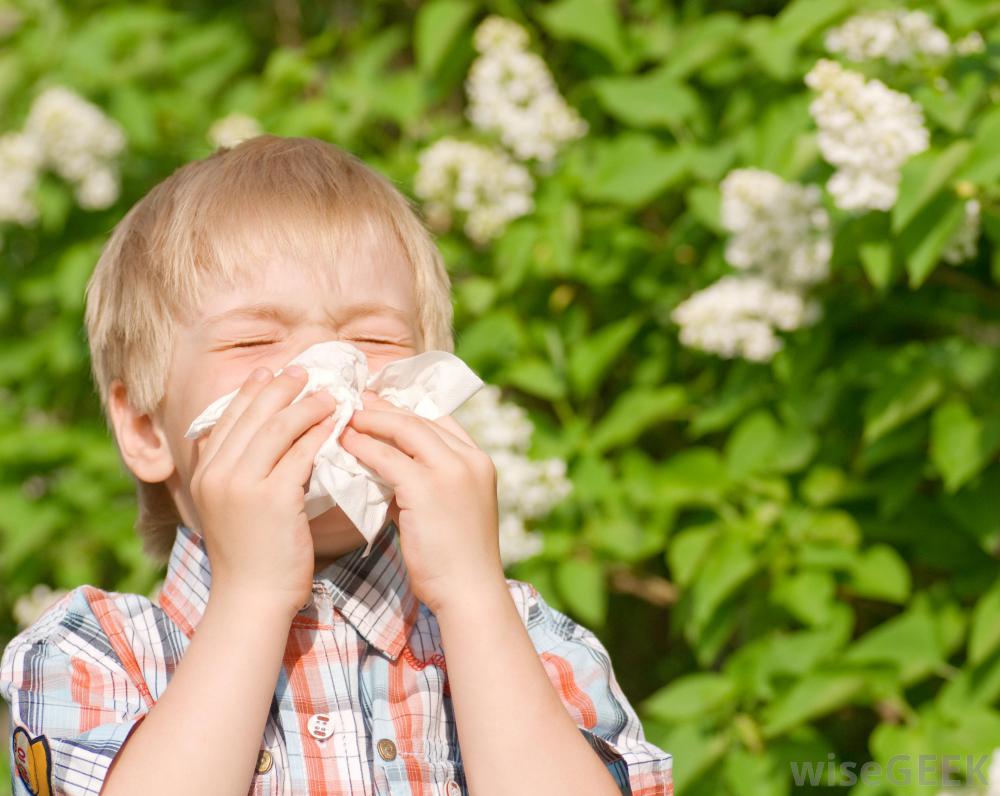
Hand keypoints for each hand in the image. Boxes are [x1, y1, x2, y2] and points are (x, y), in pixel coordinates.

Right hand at [189, 365, 337, 616]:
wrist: (252, 599)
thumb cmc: (250, 557)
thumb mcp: (232, 508)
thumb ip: (240, 474)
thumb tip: (261, 440)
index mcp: (203, 473)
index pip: (228, 418)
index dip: (252, 391)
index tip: (270, 371)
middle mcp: (217, 474)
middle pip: (252, 415)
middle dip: (280, 387)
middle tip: (305, 370)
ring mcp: (242, 485)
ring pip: (277, 428)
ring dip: (306, 405)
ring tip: (329, 393)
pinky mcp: (272, 497)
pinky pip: (301, 453)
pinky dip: (321, 434)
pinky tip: (336, 423)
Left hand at [339, 392, 504, 614]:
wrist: (469, 592)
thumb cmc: (456, 560)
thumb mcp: (448, 509)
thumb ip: (425, 482)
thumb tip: (387, 466)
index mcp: (480, 461)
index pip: (442, 420)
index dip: (409, 409)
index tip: (383, 404)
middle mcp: (470, 459)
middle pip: (421, 419)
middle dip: (386, 408)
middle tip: (358, 402)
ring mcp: (452, 470)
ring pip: (404, 430)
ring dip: (371, 422)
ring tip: (345, 419)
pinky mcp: (427, 487)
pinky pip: (387, 457)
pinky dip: (363, 447)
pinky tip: (345, 445)